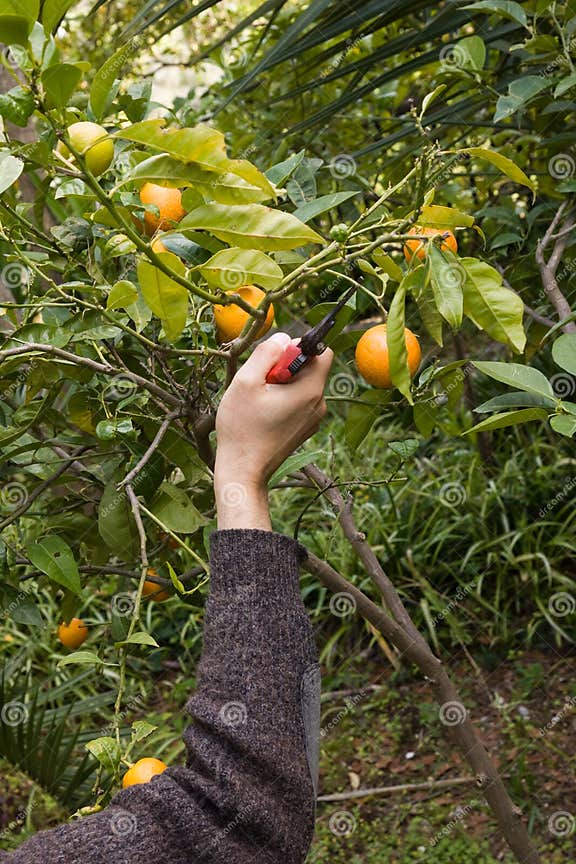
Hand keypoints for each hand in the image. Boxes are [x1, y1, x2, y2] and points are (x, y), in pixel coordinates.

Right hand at [214, 332, 332, 529]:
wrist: (244, 470)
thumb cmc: (241, 427)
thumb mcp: (246, 382)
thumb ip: (267, 353)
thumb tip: (284, 337)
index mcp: (310, 390)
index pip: (323, 352)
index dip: (301, 347)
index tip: (277, 358)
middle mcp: (320, 404)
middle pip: (311, 369)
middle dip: (287, 367)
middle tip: (262, 382)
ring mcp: (314, 419)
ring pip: (303, 386)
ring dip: (283, 384)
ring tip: (260, 400)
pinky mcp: (305, 429)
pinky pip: (300, 402)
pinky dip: (284, 399)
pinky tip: (264, 413)